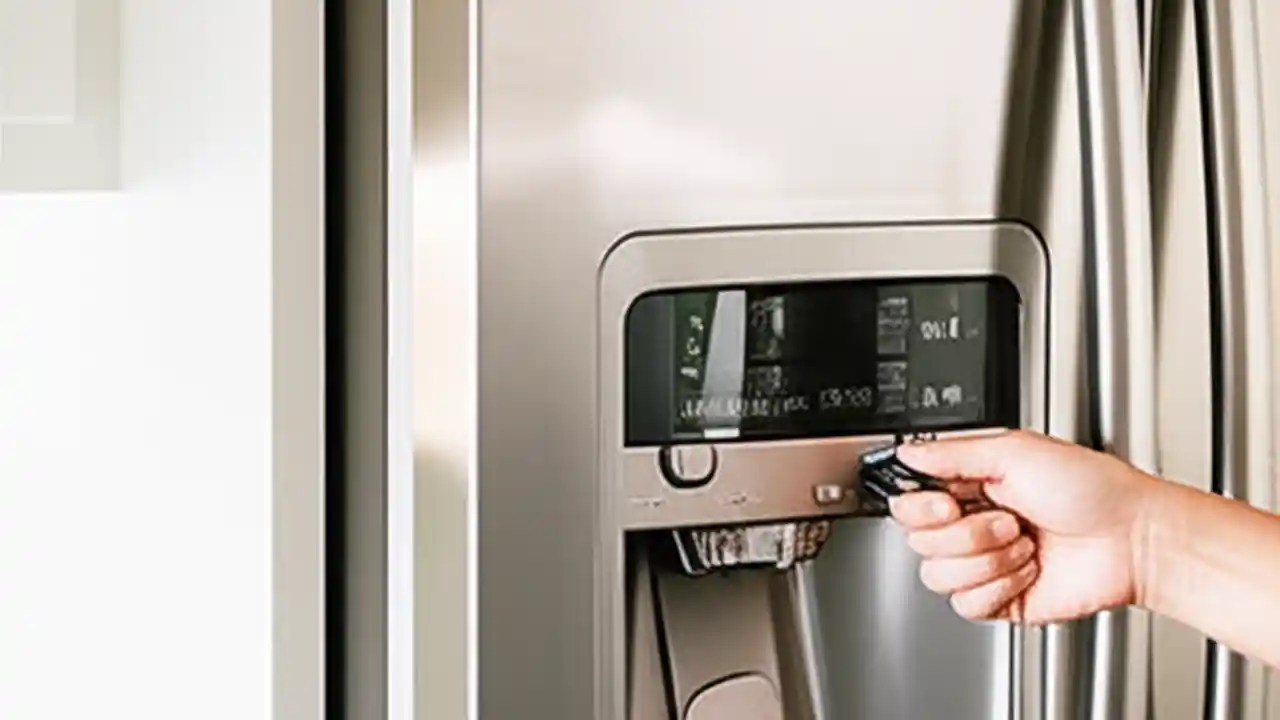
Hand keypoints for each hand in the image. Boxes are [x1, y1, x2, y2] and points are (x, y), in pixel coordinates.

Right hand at [889, 429, 1159, 623]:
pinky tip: (1028, 570)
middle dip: (967, 533)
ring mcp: (985, 564)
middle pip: (920, 542)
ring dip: (987, 560)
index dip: (920, 507)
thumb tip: (907, 451)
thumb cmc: (1091, 488)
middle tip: (1007, 519)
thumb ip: (951, 452)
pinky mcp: (999, 599)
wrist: (1131, 538)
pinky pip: (965, 604)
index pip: (909, 502)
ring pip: (938, 576)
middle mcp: (972, 524)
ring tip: (1024, 543)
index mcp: (969, 485)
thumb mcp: (1014, 451)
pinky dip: (999, 586)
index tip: (948, 502)